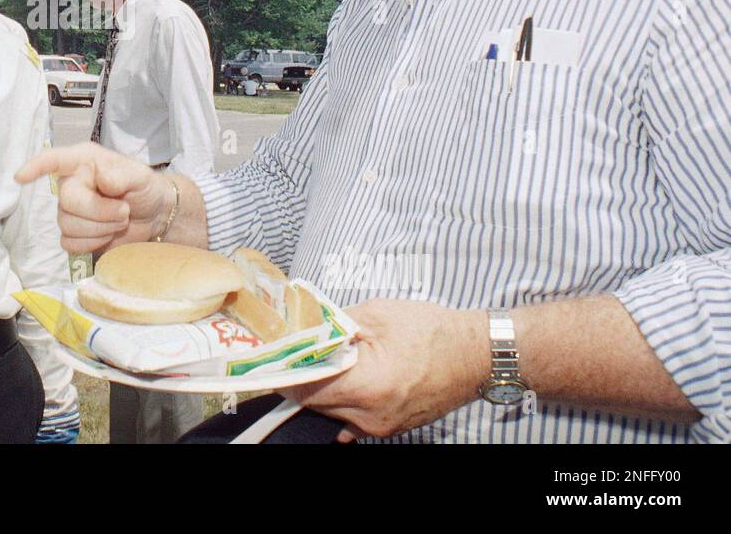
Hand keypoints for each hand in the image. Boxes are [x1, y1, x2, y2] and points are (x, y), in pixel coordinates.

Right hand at [15, 142, 170, 253]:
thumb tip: (101, 178)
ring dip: (100, 228)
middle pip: (67, 201)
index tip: (20, 176)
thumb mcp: (140, 175)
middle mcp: (72, 184)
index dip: (36, 167)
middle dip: (99, 211)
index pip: (54, 160)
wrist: (154, 216)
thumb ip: (122, 175)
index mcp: (84, 162)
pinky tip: (108, 235)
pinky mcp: (73, 234)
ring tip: (120, 220)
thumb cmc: (144, 187)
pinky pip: (70, 243)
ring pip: (68, 225)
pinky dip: (93, 243)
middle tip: (124, 211)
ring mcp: (70, 210)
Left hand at [281, 300, 488, 440]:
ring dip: (318, 387)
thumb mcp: (376, 314)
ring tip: (316, 360)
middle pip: (313, 402)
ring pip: (329, 411)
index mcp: (367, 385)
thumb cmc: (431, 331)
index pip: (305, 386)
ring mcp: (381, 426)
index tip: (266, 357)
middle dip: (297, 377)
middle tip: (287, 353)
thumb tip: (300, 326)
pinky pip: (350, 421)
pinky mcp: (389, 427)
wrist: (476, 355)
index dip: (282, 371)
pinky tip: (338, 381)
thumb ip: (333, 324)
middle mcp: (371, 415)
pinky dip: (338, 402)